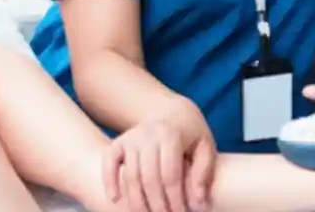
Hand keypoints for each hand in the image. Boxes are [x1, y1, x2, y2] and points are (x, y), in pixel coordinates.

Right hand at [101, 99, 216, 211]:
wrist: (172, 112)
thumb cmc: (191, 134)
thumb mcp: (205, 146)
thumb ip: (203, 173)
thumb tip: (199, 203)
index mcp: (172, 135)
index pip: (171, 176)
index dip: (175, 199)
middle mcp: (148, 134)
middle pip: (150, 179)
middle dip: (157, 205)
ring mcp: (131, 138)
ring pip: (131, 176)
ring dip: (138, 201)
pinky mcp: (118, 142)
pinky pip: (108, 163)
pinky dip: (109, 182)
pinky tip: (115, 199)